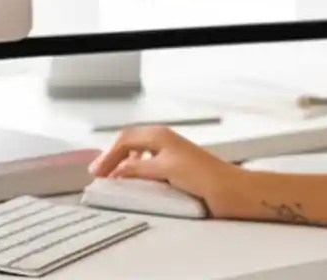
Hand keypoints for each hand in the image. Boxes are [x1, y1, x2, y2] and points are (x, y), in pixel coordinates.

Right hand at [88, 125, 244, 216]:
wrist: (229, 191)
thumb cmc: (202, 176)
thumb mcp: (164, 169)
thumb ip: (138, 169)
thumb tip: (116, 171)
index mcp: (160, 135)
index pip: (125, 140)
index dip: (108, 156)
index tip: (97, 173)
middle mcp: (163, 141)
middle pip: (129, 143)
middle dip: (112, 157)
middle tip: (99, 174)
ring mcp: (169, 153)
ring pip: (137, 153)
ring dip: (123, 163)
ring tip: (112, 178)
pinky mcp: (174, 168)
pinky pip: (147, 164)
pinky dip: (135, 170)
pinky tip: (133, 182)